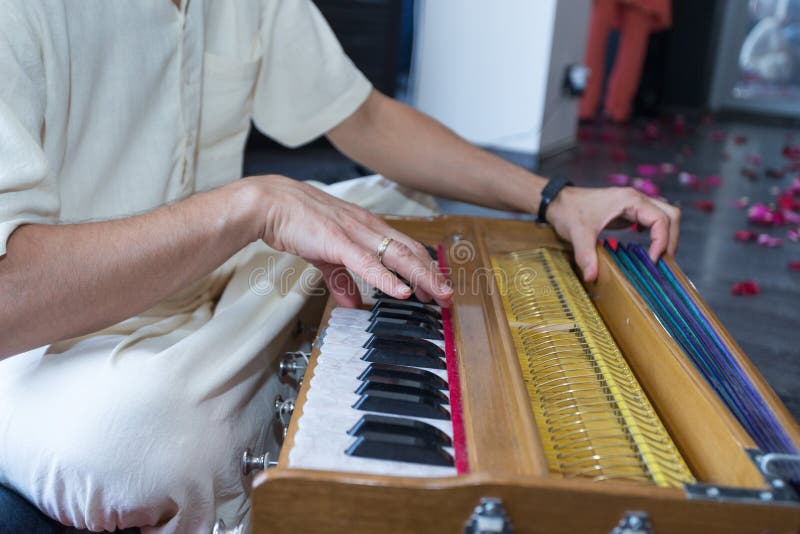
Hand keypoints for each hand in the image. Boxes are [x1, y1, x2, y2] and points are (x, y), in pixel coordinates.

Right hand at [246, 175, 452, 306]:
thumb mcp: (325, 254)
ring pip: (397, 256)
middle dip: (432, 275)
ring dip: (421, 277)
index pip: (405, 247)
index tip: (438, 286)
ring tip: (437, 295)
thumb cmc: (295, 220)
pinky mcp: (336, 241)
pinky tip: (401, 291)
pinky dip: (386, 278)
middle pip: (410, 252)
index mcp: (365, 227)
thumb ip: (341, 279)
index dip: (425, 267)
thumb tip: (352, 303)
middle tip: (449, 296)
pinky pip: (366, 262)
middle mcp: (366, 227)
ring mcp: (354, 232)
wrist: (269, 203)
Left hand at [545, 186, 679, 281]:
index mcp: (630, 201)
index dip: (662, 241)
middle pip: (670, 215)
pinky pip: (652, 219)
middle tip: (662, 262)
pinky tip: (645, 245)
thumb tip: (592, 277)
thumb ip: (586, 255)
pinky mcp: (629, 210)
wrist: (558, 201)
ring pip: (664, 215)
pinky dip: (656, 232)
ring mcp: (634, 204)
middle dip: (671, 238)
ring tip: (657, 257)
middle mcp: (636, 199)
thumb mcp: (577, 234)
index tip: (652, 260)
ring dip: (666, 235)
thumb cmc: (568, 211)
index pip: (660, 219)